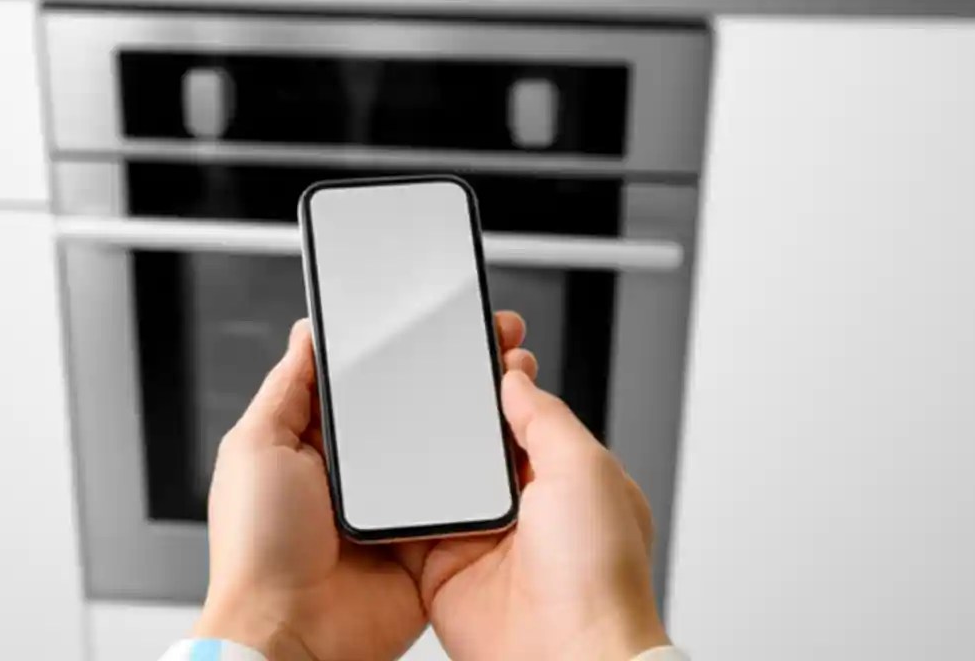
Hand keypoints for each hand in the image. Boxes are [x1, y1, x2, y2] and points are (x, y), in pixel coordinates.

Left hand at [195, 312, 536, 660]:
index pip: (363, 384)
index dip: (396, 350)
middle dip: (449, 376)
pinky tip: (504, 445)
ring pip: (447, 450)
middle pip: (413, 410)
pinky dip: (484, 480)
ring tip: (506, 381)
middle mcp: (360, 475)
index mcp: (317, 445)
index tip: (431, 318)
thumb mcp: (256, 447)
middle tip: (487, 342)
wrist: (292, 632)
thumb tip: (307, 333)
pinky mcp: (429, 543)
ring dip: (474, 421)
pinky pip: (466, 502)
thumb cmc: (257, 548)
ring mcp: (397, 508)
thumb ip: (288, 389)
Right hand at [412, 371, 670, 660]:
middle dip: (448, 412)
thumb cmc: (600, 575)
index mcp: (562, 475)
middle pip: (469, 442)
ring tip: (389, 412)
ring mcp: (477, 536)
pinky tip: (375, 475)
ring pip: (434, 478)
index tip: (475, 344)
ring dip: (415, 453)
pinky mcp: (440, 567)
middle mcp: (519, 505)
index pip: (521, 414)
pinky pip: (405, 525)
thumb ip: (546, 416)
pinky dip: (388, 505)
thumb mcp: (585, 467)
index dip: (498, 380)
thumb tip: (515, 376)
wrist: (568, 656)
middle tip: (422, 372)